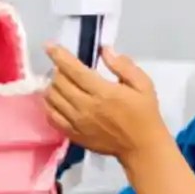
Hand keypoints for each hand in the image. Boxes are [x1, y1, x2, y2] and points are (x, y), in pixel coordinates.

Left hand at [43, 44, 171, 164]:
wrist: (141, 147)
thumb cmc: (144, 113)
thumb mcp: (143, 85)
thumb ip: (123, 66)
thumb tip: (104, 50)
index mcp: (103, 92)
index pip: (74, 70)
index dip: (59, 56)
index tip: (50, 46)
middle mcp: (85, 107)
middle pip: (59, 83)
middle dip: (58, 70)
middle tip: (64, 67)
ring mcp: (77, 123)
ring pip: (52, 99)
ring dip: (52, 86)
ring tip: (59, 82)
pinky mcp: (73, 135)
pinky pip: (52, 117)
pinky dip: (50, 106)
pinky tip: (56, 100)